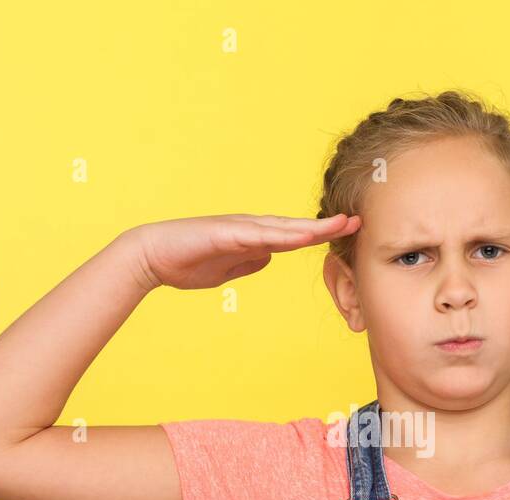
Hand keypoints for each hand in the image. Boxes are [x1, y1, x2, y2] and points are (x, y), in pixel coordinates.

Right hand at [128, 213, 360, 290]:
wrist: (152, 258)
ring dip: (311, 227)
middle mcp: (249, 228)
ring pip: (282, 227)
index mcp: (252, 239)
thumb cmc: (187, 263)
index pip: (293, 236)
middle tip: (357, 221)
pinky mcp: (225, 232)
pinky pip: (259, 234)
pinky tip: (302, 236)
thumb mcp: (227, 269)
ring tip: (339, 226)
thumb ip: (249, 262)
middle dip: (326, 226)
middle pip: (295, 227)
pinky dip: (282, 234)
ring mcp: (238, 228)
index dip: (320, 234)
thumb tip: (269, 258)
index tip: (346, 233)